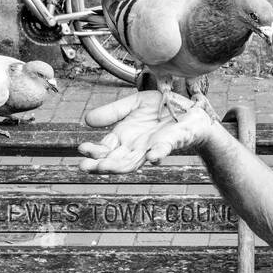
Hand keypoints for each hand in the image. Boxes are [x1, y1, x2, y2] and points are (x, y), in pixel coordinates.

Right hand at [76, 92, 216, 173]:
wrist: (189, 109)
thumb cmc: (161, 109)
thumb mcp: (133, 104)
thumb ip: (112, 112)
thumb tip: (86, 121)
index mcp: (124, 137)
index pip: (104, 149)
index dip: (93, 151)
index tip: (82, 150)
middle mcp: (136, 147)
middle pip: (116, 160)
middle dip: (101, 165)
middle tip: (85, 168)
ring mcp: (153, 147)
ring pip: (135, 161)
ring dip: (120, 166)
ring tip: (106, 168)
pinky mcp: (172, 141)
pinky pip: (164, 149)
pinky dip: (158, 154)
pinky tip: (151, 158)